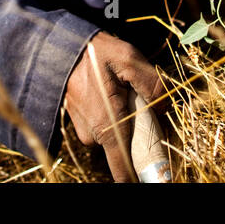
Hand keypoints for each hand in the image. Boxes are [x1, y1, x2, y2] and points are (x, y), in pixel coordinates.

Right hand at [63, 32, 165, 181]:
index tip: (154, 176)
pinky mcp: (79, 122)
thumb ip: (152, 84)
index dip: (137, 176)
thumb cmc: (95, 52)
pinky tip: (106, 91)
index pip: (123, 169)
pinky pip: (102, 126)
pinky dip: (110, 114)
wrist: (60, 47)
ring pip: (114, 135)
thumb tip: (164, 106)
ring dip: (122, 119)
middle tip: (137, 100)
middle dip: (137, 130)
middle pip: (125, 146)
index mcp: (107, 125)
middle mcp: (92, 134)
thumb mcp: (129, 58)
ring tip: (118, 90)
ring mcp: (83, 129)